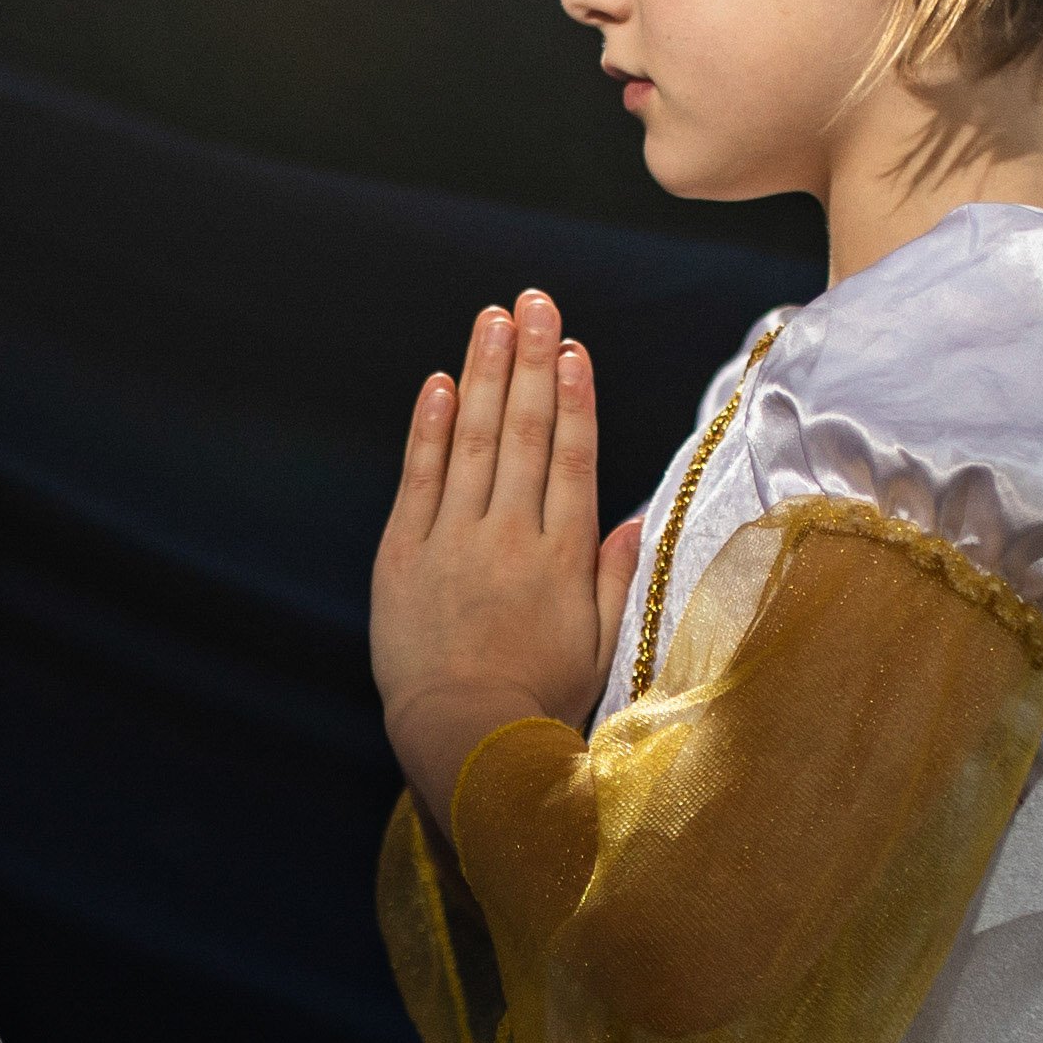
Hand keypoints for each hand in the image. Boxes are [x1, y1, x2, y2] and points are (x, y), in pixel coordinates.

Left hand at [370, 289, 641, 826]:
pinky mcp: (403, 557)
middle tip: (535, 302)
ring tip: (493, 319)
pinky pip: (419, 480)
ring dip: (485, 375)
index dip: (575, 397)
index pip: (574, 459)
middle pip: (527, 433)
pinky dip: (430, 429)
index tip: (574, 347)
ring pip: (474, 442)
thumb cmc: (538, 699)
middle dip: (531, 361)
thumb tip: (639, 517)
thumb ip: (617, 577)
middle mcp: (510, 538)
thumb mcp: (600, 646)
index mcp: (563, 558)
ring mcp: (453, 542)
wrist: (461, 740)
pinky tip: (441, 384)